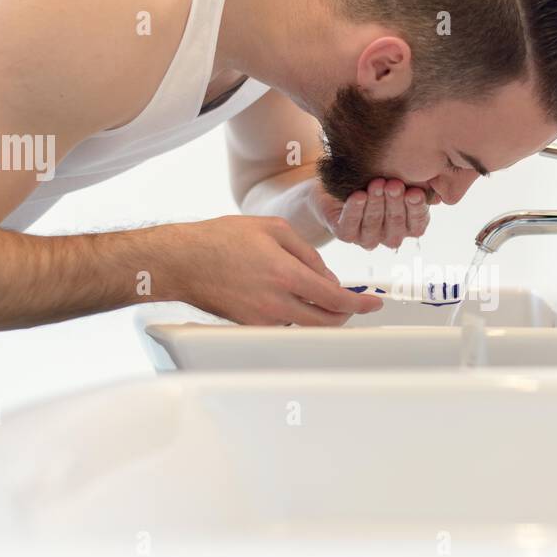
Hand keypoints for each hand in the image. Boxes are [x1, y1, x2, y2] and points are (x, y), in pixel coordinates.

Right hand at [173, 215, 382, 325]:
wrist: (182, 261)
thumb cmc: (222, 239)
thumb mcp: (273, 228)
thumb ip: (308, 253)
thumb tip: (328, 278)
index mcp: (286, 275)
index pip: (336, 299)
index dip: (361, 304)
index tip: (374, 303)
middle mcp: (276, 303)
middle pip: (327, 322)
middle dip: (346, 314)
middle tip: (352, 302)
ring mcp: (262, 320)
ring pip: (307, 326)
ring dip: (320, 314)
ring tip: (314, 291)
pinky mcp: (250, 327)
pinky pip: (285, 325)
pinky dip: (296, 314)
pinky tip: (287, 296)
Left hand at [310, 177, 430, 249]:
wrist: (339, 179)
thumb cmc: (376, 175)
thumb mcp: (400, 177)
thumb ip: (419, 184)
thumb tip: (437, 192)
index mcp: (408, 226)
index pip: (418, 224)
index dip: (416, 209)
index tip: (414, 192)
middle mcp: (390, 236)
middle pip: (396, 224)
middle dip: (395, 203)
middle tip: (394, 184)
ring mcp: (367, 238)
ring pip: (373, 226)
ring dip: (376, 204)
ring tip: (376, 184)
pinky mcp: (345, 234)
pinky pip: (350, 227)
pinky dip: (354, 211)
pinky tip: (358, 195)